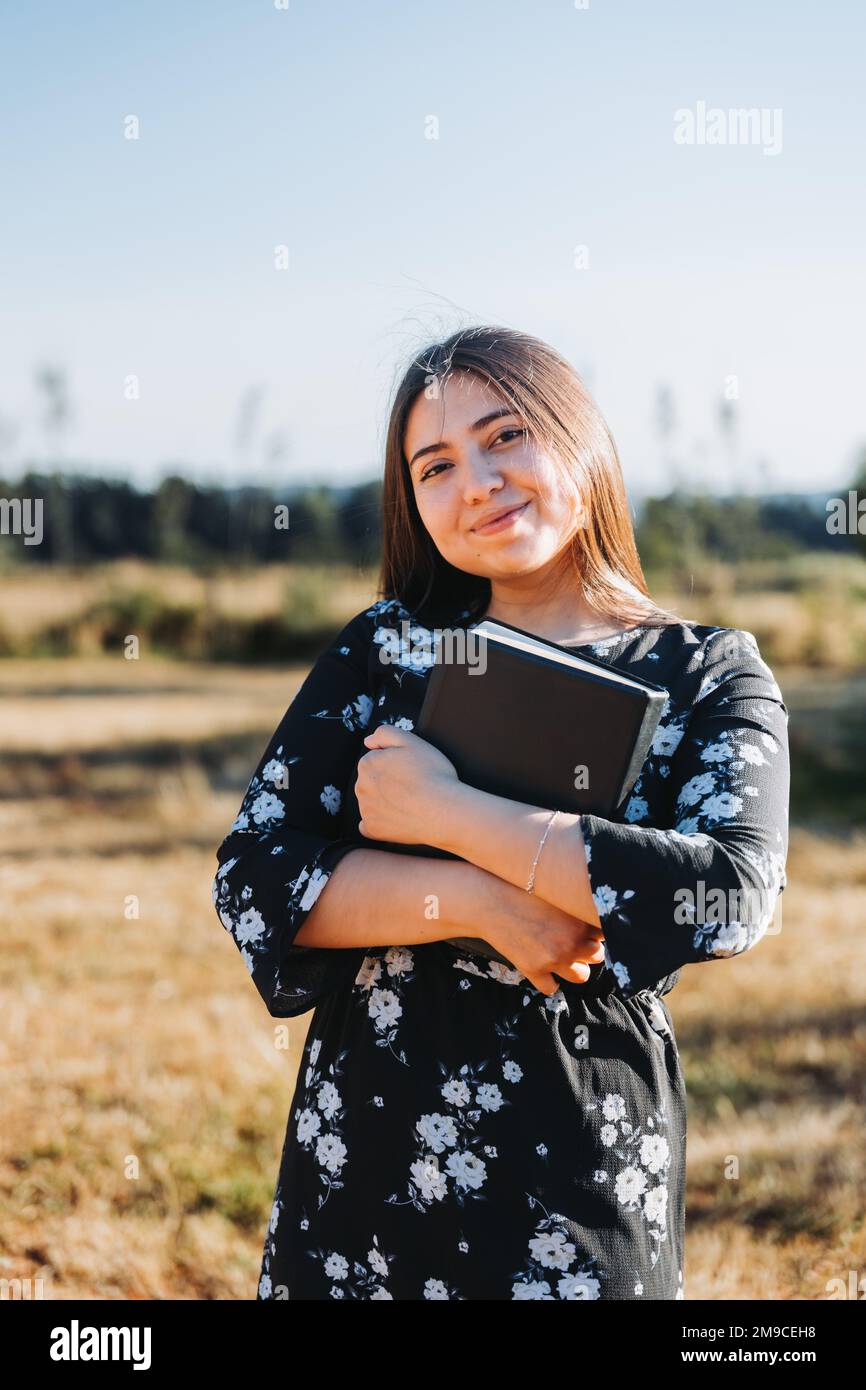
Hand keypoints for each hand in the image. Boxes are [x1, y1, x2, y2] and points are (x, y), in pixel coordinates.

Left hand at [356, 723, 458, 844]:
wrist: (444, 811)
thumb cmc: (432, 774)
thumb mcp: (412, 741)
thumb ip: (386, 733)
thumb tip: (368, 741)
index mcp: (368, 763)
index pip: (376, 760)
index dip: (395, 764)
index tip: (410, 770)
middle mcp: (361, 786)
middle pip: (372, 781)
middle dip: (387, 783)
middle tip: (412, 786)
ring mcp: (366, 810)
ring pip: (371, 802)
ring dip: (384, 802)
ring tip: (409, 803)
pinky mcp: (372, 830)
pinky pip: (370, 825)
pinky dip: (381, 823)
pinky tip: (398, 819)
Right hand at [479, 872, 606, 995]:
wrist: (489, 901)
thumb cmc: (522, 892)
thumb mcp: (556, 895)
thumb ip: (578, 909)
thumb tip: (598, 924)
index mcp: (580, 920)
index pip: (605, 935)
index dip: (597, 932)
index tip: (589, 929)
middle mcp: (572, 942)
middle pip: (597, 955)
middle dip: (587, 949)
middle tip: (573, 939)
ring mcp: (554, 959)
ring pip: (581, 975)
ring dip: (574, 967)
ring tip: (561, 955)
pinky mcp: (535, 970)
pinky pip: (552, 988)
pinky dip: (549, 980)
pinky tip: (543, 967)